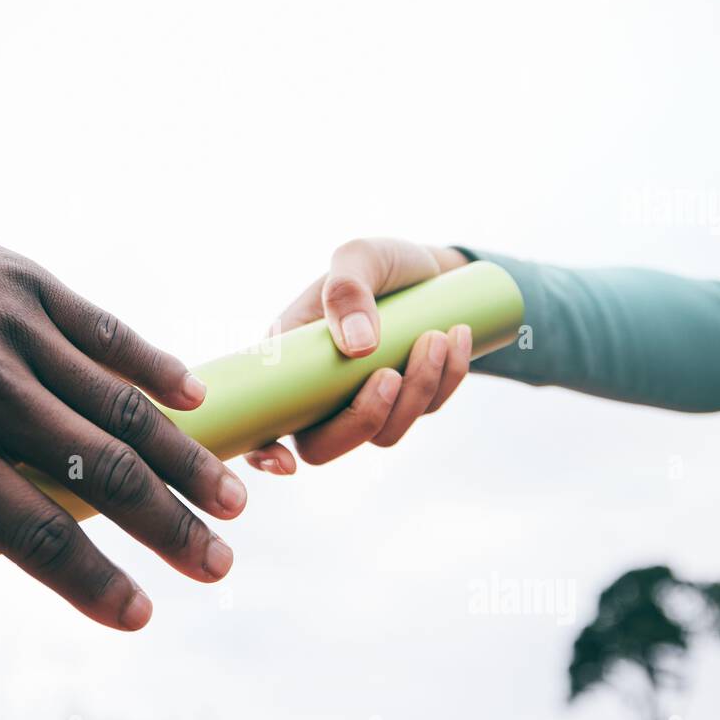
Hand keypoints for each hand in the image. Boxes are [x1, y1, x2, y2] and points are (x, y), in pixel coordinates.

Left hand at [0, 150, 245, 628]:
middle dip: (169, 528)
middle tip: (218, 565)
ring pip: (118, 406)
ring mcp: (9, 330)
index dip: (92, 583)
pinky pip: (106, 332)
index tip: (140, 615)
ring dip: (186, 459)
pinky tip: (199, 400)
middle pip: (96, 473)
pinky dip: (156, 368)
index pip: (31, 532)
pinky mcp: (25, 281)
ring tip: (236, 498)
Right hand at [245, 238, 473, 473]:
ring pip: (384, 433)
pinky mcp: (406, 401)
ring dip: (417, 391)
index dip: (263, 453)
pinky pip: (426, 410)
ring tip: (438, 336)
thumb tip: (358, 347)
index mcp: (289, 362)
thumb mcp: (359, 257)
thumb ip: (347, 289)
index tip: (285, 461)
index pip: (262, 421)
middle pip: (325, 445)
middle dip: (364, 419)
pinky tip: (457, 337)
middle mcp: (320, 392)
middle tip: (392, 373)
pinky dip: (446, 379)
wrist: (432, 266)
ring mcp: (363, 401)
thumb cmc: (380, 263)